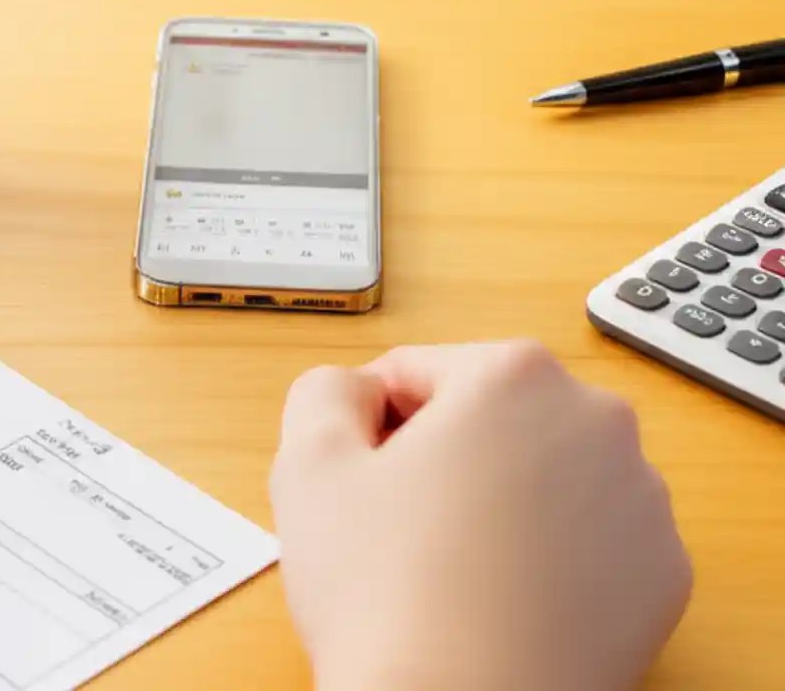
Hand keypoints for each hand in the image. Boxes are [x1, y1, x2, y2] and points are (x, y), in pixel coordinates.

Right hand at [270, 341, 691, 690]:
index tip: (362, 487)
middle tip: (401, 529)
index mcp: (512, 375)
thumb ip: (325, 392)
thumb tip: (357, 392)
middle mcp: (596, 420)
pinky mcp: (663, 573)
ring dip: (498, 503)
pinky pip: (588, 538)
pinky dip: (549, 556)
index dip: (371, 428)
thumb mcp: (308, 463)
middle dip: (442, 459)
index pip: (417, 372)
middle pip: (488, 416)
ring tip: (452, 571)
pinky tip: (502, 599)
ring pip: (542, 475)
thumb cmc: (384, 593)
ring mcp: (642, 499)